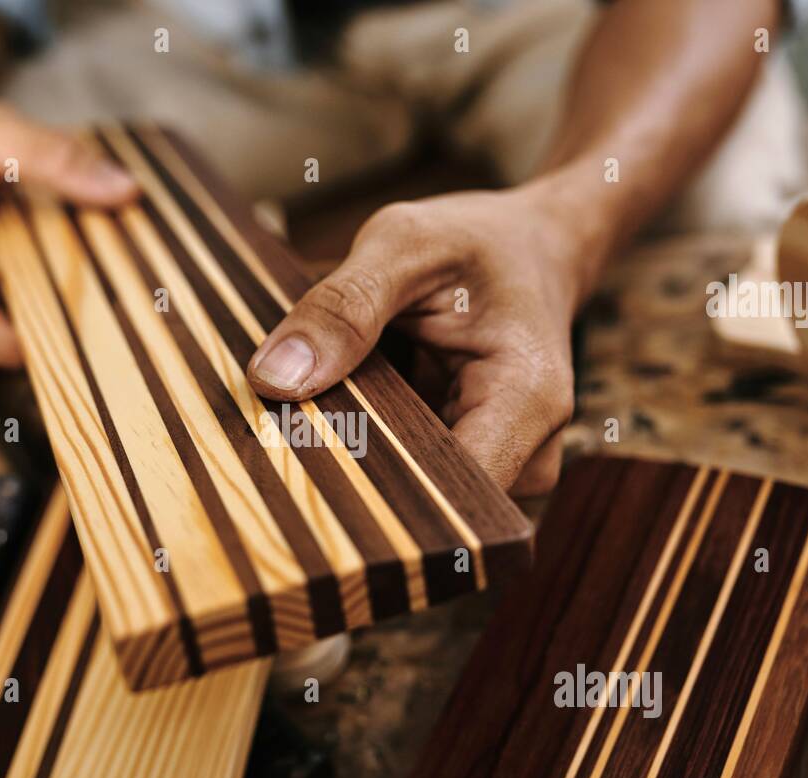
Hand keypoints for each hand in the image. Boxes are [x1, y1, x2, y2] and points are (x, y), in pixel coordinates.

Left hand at [247, 185, 588, 492]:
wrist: (532, 250)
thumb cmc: (479, 242)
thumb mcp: (405, 243)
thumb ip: (343, 306)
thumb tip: (275, 380)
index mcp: (526, 398)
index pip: (447, 497)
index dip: (368, 491)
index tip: (300, 455)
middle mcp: (528, 452)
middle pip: (424, 506)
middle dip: (352, 470)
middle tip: (294, 417)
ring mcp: (504, 469)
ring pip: (409, 498)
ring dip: (359, 456)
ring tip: (336, 396)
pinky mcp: (473, 469)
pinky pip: (410, 479)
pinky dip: (373, 446)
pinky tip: (357, 405)